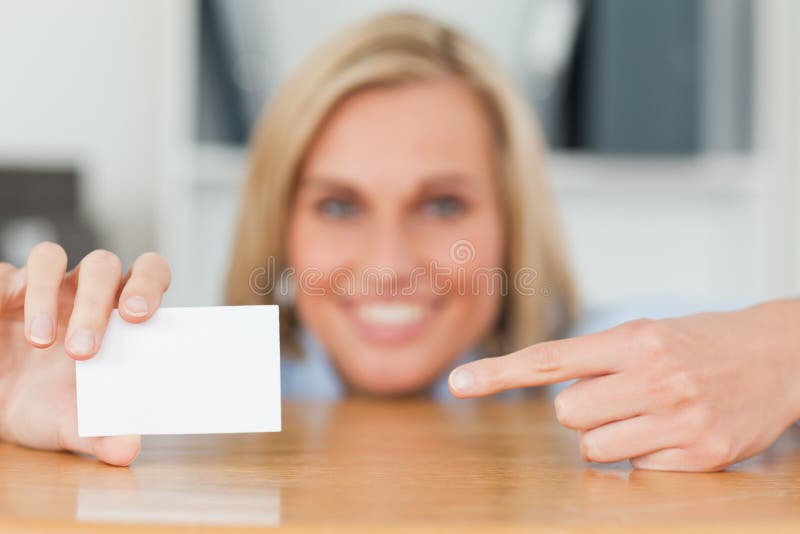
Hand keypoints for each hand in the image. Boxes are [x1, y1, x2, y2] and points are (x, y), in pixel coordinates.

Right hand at [0, 242, 170, 465]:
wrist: (0, 407)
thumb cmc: (49, 405)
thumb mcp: (73, 425)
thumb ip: (101, 434)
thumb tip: (128, 449)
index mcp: (118, 313)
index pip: (148, 272)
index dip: (148, 284)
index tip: (138, 317)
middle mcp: (84, 291)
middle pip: (101, 268)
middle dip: (95, 305)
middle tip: (83, 352)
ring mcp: (42, 286)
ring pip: (51, 258)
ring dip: (47, 296)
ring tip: (40, 342)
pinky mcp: (2, 288)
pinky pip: (4, 274)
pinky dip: (2, 287)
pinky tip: (1, 312)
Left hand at [448, 300, 799, 470]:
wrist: (777, 355)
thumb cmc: (697, 343)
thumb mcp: (646, 333)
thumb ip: (596, 359)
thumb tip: (549, 392)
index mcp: (633, 339)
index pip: (550, 358)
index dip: (499, 373)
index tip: (457, 382)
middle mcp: (654, 376)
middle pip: (566, 413)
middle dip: (583, 409)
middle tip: (620, 395)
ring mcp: (679, 417)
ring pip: (594, 447)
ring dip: (609, 436)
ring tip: (646, 414)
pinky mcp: (702, 455)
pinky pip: (636, 468)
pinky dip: (645, 455)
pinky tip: (674, 432)